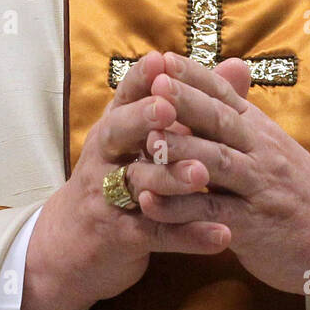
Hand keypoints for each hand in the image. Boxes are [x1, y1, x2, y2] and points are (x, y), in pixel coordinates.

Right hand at [19, 51, 230, 309]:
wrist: (71, 248)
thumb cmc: (119, 180)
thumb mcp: (143, 140)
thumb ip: (190, 104)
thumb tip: (238, 65)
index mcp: (115, 127)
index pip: (126, 94)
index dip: (142, 78)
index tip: (162, 61)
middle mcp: (105, 155)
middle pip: (119, 130)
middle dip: (143, 118)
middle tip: (169, 110)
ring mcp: (107, 196)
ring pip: (138, 182)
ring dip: (170, 178)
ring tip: (202, 174)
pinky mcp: (119, 237)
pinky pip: (155, 234)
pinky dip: (188, 235)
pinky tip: (221, 235)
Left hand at [136, 52, 309, 309]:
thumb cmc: (298, 190)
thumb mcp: (272, 147)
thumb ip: (240, 117)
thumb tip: (216, 77)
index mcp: (260, 130)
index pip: (225, 95)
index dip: (194, 76)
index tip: (162, 58)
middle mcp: (261, 152)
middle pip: (220, 121)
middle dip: (185, 101)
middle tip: (152, 83)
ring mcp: (258, 188)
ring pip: (217, 163)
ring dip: (180, 150)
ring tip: (144, 139)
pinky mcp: (253, 227)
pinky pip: (212, 214)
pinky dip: (179, 209)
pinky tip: (149, 202)